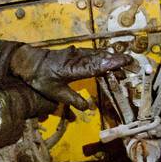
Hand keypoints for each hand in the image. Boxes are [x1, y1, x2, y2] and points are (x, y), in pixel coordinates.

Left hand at [8, 45, 135, 110]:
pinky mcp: (75, 53)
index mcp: (73, 68)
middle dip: (117, 60)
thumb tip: (88, 108)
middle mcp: (77, 59)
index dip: (110, 64)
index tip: (124, 62)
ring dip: (112, 57)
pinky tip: (109, 57)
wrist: (27, 62)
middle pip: (100, 58)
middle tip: (133, 63)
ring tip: (126, 61)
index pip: (95, 66)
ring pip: (97, 54)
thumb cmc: (40, 78)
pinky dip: (102, 55)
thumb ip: (73, 100)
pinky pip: (92, 53)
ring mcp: (76, 54)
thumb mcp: (55, 93)